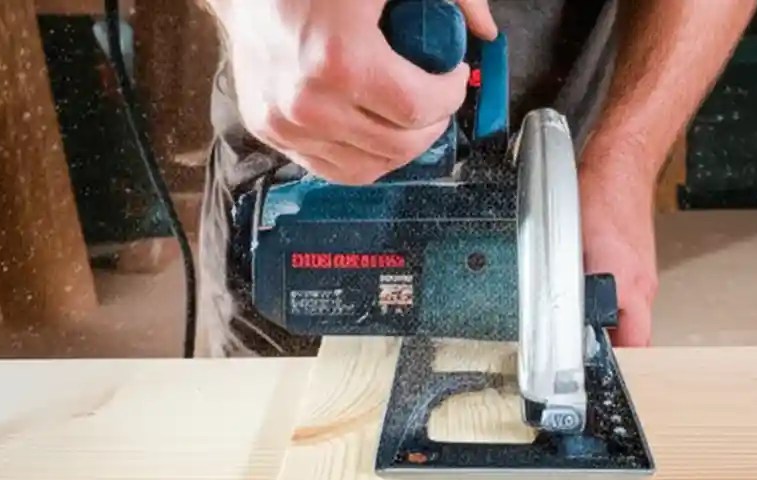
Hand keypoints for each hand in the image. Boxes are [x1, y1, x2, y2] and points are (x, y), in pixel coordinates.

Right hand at [217, 0, 496, 184]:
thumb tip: (486, 32)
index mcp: (340, 59)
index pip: (420, 108)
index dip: (450, 94)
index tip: (452, 74)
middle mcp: (308, 100)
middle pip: (400, 145)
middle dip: (432, 123)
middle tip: (434, 96)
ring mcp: (286, 122)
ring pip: (371, 167)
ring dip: (401, 145)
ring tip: (407, 114)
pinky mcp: (270, 131)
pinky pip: (334, 170)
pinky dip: (365, 156)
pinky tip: (376, 128)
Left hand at [578, 155, 657, 346]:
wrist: (623, 165)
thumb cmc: (601, 194)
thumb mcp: (571, 243)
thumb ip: (570, 283)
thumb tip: (561, 314)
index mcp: (628, 283)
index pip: (633, 344)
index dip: (617, 364)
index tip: (600, 374)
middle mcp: (642, 284)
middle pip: (634, 336)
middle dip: (613, 350)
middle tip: (589, 360)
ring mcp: (644, 275)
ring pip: (632, 317)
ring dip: (613, 327)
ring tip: (588, 333)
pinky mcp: (639, 265)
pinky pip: (630, 297)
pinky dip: (615, 305)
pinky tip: (594, 297)